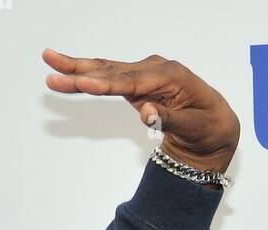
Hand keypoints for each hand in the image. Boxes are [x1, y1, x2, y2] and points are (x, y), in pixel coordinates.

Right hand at [42, 47, 240, 173]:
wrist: (217, 125)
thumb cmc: (210, 126)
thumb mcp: (196, 128)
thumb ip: (171, 121)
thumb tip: (148, 113)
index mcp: (172, 76)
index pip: (134, 81)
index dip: (107, 83)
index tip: (85, 84)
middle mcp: (156, 69)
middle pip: (114, 71)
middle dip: (82, 72)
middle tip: (53, 68)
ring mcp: (145, 74)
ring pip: (107, 70)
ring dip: (77, 69)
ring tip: (49, 62)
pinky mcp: (137, 83)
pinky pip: (109, 77)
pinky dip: (88, 75)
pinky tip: (66, 71)